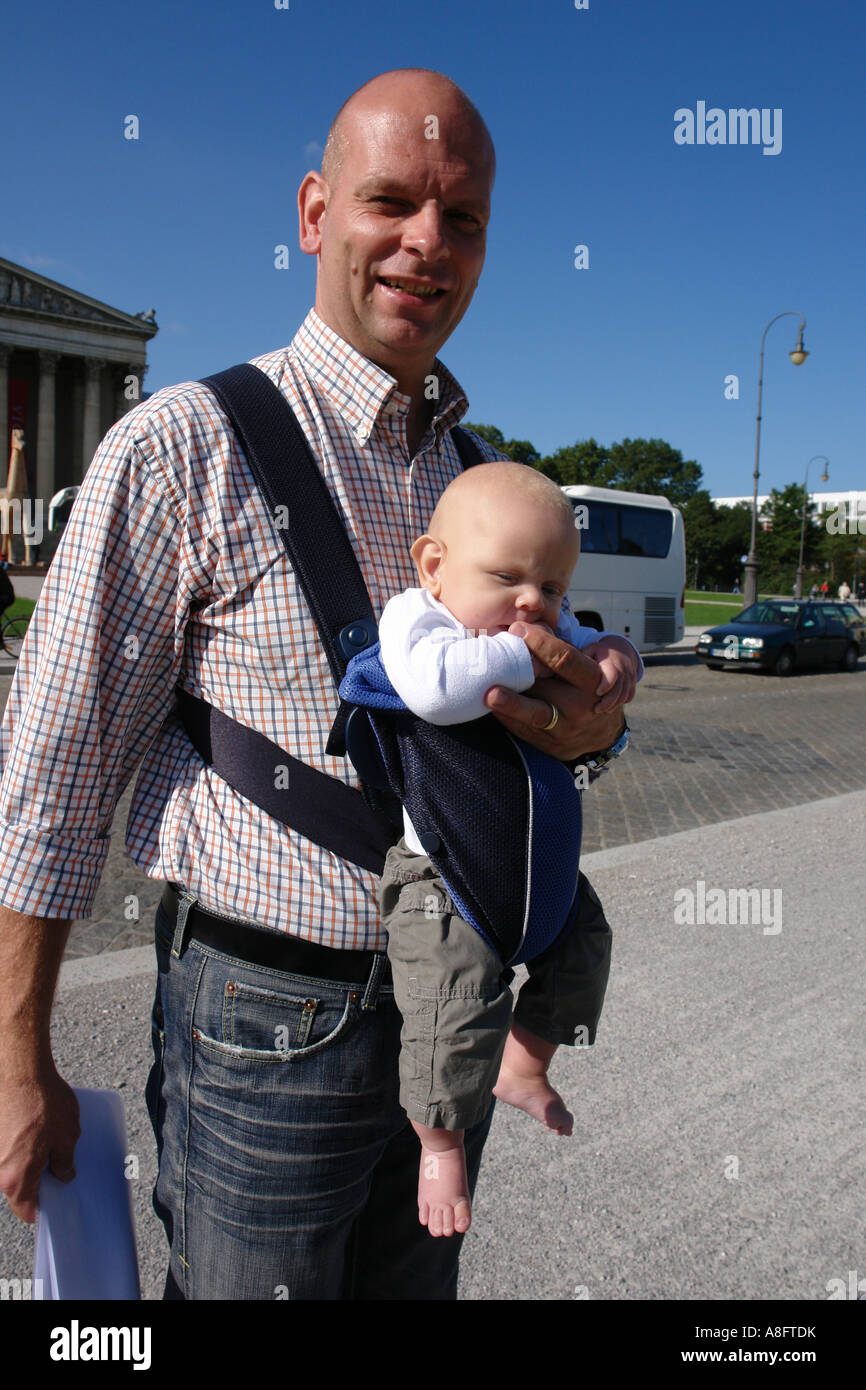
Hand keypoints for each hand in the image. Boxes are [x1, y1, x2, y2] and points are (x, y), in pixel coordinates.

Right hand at [0, 1065, 80, 1222]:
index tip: (56, 1206)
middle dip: (39, 1182)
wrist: (20, 1071)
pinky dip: (22, 1147)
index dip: (42, 1210)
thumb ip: (65, 1162)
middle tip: (60, 1172)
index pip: (25, 1210)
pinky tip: (38, 1133)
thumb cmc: (43, 1102)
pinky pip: (8, 1150)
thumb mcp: (67, 1135)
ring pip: (13, 1167)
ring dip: (29, 1162)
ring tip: (51, 1146)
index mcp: (16, 1177)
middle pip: (18, 1188)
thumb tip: (64, 1175)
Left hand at [485, 622, 623, 758]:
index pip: (565, 659)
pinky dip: (507, 716)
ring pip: (535, 714)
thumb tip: (527, 633)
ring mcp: (564, 728)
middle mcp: (580, 706)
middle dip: (519, 671)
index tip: (518, 629)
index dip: (542, 643)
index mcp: (592, 682)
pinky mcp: (549, 743)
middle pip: (545, 687)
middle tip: (494, 657)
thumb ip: (565, 655)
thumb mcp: (588, 671)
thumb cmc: (587, 691)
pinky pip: (525, 730)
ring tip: (489, 694)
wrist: (600, 736)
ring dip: (511, 704)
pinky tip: (489, 705)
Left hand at [582, 637, 639, 711]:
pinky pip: (630, 695)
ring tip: (602, 710)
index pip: (613, 674)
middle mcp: (623, 669)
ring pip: (625, 694)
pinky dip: (622, 702)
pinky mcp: (632, 683)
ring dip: (615, 704)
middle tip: (597, 709)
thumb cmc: (599, 651)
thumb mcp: (591, 649)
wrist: (620, 649)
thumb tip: (569, 667)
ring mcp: (630, 676)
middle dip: (609, 701)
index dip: (607, 684)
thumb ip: (583, 657)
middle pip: (620, 688)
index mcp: (612, 661)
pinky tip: (611, 707)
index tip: (597, 693)